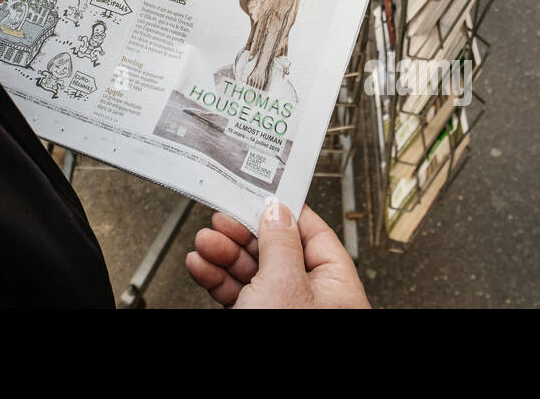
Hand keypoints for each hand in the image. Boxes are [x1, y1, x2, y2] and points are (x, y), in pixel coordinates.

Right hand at [186, 201, 368, 308]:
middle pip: (277, 252)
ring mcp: (284, 315)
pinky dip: (217, 280)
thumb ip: (280, 242)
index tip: (258, 193)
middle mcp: (313, 301)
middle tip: (219, 219)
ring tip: (203, 244)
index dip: (284, 211)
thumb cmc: (290, 346)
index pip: (313, 234)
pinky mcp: (258, 323)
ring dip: (224, 255)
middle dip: (242, 234)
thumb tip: (277, 210)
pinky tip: (201, 267)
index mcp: (337, 287)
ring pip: (253, 274)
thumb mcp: (284, 284)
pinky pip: (239, 296)